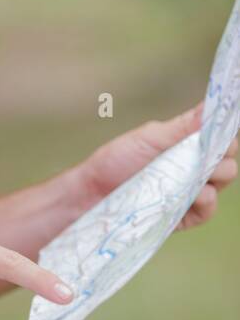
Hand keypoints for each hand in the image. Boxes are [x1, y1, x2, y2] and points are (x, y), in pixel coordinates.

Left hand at [81, 100, 237, 230]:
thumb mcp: (150, 137)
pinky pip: (208, 210)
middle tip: (202, 158)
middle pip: (229, 162)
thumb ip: (184, 125)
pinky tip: (193, 195)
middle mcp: (194, 168)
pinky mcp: (184, 216)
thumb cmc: (116, 161)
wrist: (92, 194)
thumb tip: (212, 103)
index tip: (218, 137)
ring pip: (223, 183)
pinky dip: (205, 200)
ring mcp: (191, 192)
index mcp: (188, 145)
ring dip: (213, 177)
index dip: (225, 138)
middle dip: (221, 158)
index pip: (223, 140)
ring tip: (190, 176)